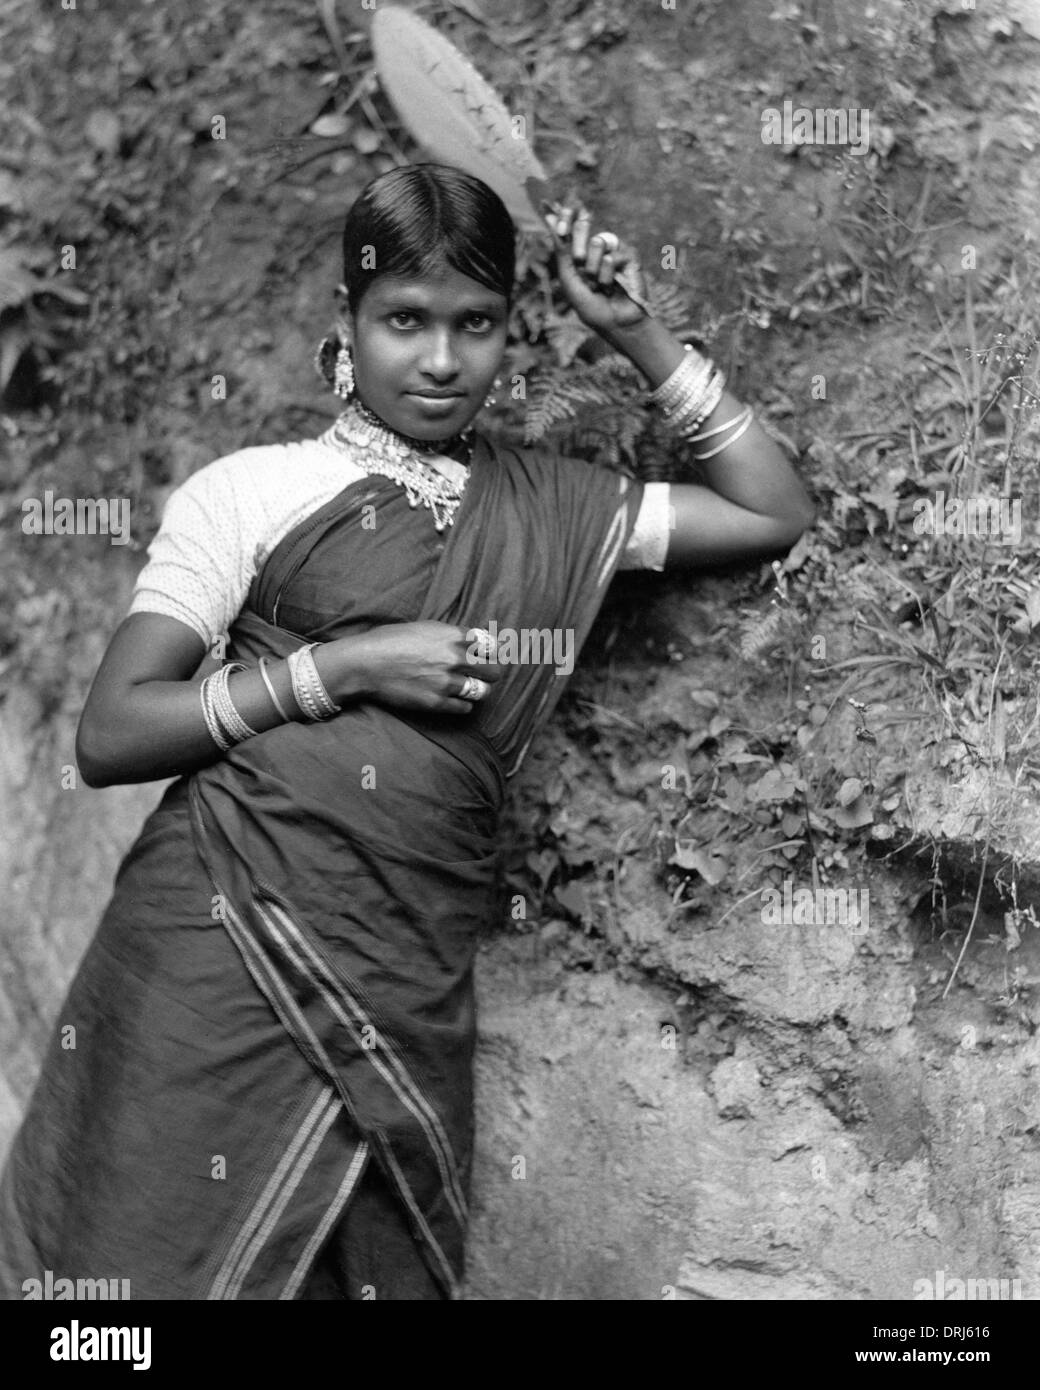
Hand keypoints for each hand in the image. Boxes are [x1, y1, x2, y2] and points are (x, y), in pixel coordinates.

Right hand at [321, 622, 501, 715]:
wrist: (365, 663)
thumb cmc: (388, 640)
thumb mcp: (423, 627)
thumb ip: (449, 635)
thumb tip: (468, 641)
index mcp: (454, 636)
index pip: (491, 644)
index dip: (491, 651)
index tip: (487, 655)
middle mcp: (455, 658)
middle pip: (494, 670)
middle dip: (491, 672)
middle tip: (483, 674)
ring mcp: (447, 682)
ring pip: (482, 691)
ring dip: (478, 689)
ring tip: (469, 688)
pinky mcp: (437, 703)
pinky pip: (464, 708)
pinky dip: (463, 704)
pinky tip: (455, 699)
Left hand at [544, 201, 649, 337]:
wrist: (615, 324)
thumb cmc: (592, 307)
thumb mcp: (570, 281)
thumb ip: (562, 254)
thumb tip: (550, 225)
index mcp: (579, 254)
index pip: (571, 227)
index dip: (563, 215)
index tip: (549, 204)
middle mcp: (595, 248)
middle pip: (583, 225)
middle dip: (577, 239)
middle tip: (579, 260)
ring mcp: (613, 250)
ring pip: (596, 241)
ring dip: (592, 269)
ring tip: (598, 285)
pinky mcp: (629, 257)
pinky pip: (611, 256)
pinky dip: (607, 275)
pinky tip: (612, 287)